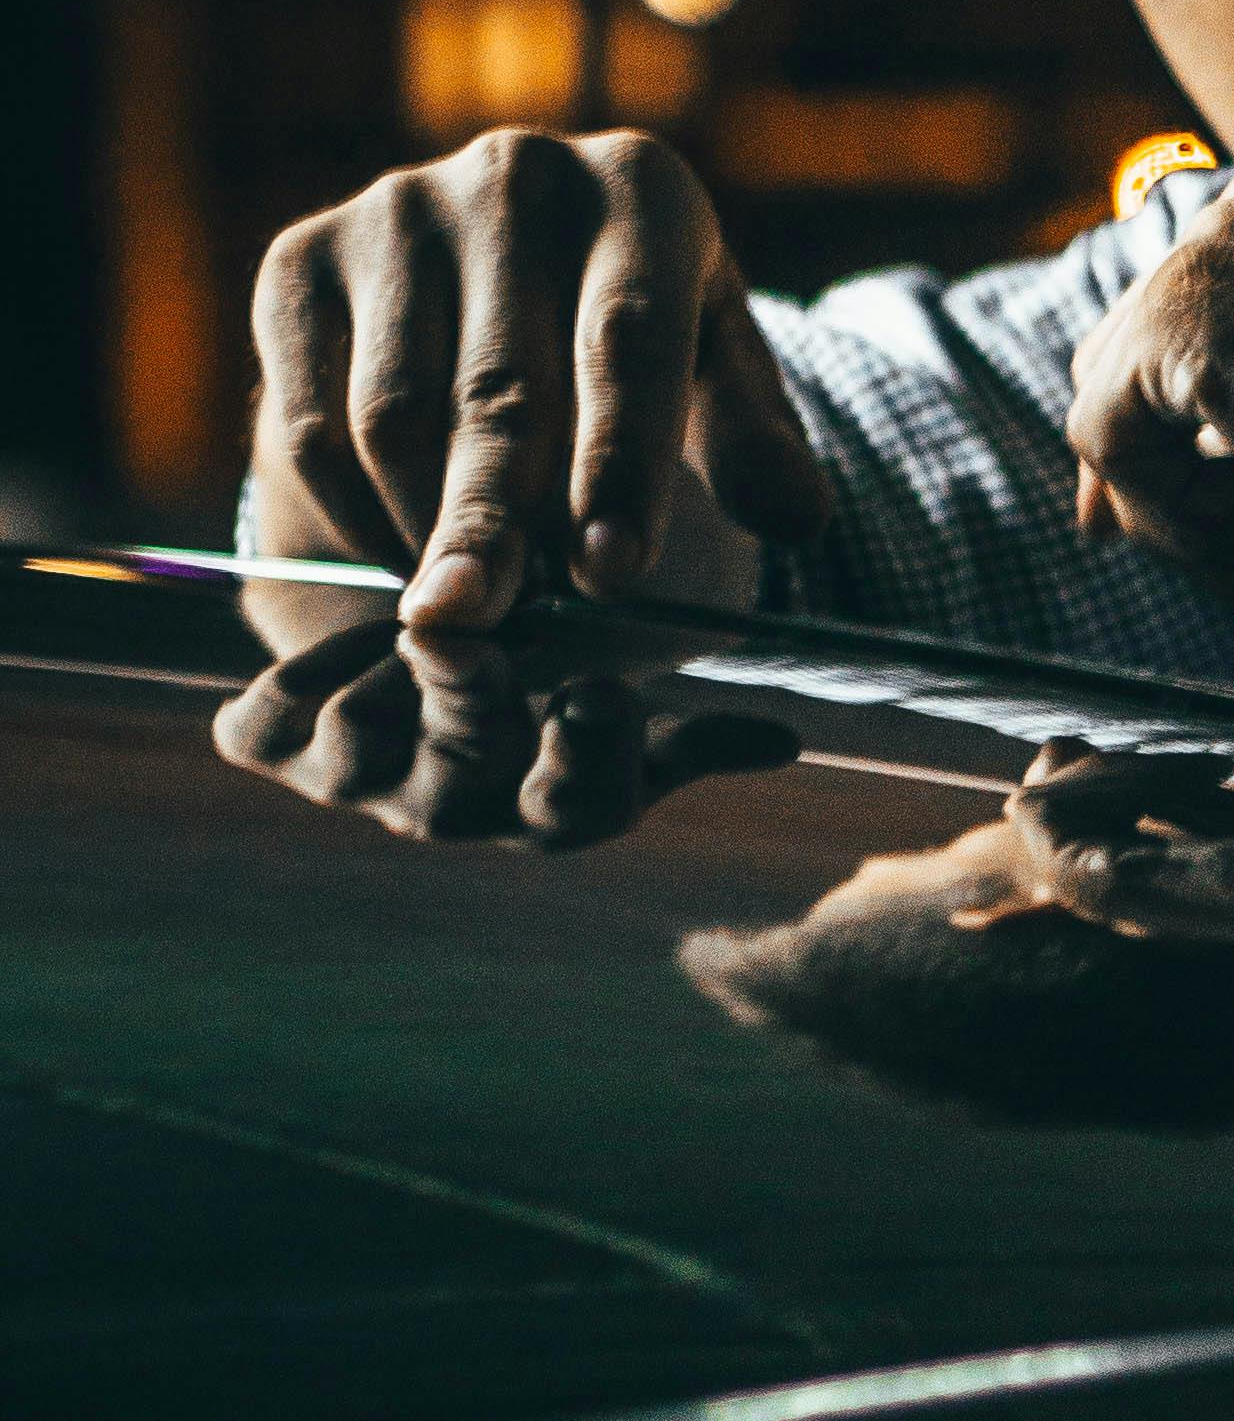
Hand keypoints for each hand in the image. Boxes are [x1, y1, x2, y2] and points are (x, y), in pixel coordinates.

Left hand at [209, 592, 800, 850]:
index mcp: (550, 802)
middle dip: (466, 699)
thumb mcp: (627, 700)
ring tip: (407, 613)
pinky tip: (341, 639)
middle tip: (468, 639)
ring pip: (362, 739)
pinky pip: (267, 723)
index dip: (588, 759)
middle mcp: (454, 807)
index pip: (579, 806)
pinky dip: (297, 676)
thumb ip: (696, 733)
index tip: (603, 694)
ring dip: (383, 672)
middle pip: (461, 771)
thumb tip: (779, 745)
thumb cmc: (551, 666)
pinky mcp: (274, 746)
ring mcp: (360, 781)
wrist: (412, 649)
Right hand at [250, 128, 832, 633]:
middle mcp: (516, 173)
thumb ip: (756, 445)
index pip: (627, 338)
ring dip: (425, 533)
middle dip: (499, 525)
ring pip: (392, 418)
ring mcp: (395, 209)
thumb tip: (801, 517)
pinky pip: (308, 422)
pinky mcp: (298, 259)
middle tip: (493, 625)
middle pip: (499, 389)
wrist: (507, 278)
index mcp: (643, 188)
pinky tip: (401, 562)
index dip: (621, 462)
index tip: (613, 573)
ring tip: (472, 608)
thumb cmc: (638, 340)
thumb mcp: (718, 376)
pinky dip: (350, 515)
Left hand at [1062, 153, 1233, 605]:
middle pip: (1143, 348)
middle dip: (1169, 473)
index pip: (1210, 306)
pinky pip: (1101, 440)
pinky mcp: (1187, 315)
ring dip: (1175, 507)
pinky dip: (1162, 526)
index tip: (1223, 525)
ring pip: (1117, 398)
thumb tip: (1111, 497)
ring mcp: (1227, 243)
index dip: (1191, 431)